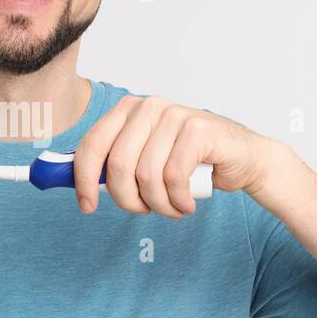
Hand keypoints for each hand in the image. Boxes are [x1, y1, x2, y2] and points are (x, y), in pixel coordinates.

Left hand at [73, 95, 286, 216]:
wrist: (243, 159)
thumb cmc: (191, 162)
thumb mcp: (146, 161)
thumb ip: (115, 165)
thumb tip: (73, 182)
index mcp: (129, 111)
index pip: (92, 145)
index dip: (83, 180)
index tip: (86, 206)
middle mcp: (149, 106)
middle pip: (118, 165)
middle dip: (127, 200)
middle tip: (143, 211)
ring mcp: (174, 115)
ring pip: (146, 176)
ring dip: (158, 205)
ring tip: (171, 208)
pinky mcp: (197, 129)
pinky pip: (173, 177)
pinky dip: (179, 200)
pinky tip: (188, 202)